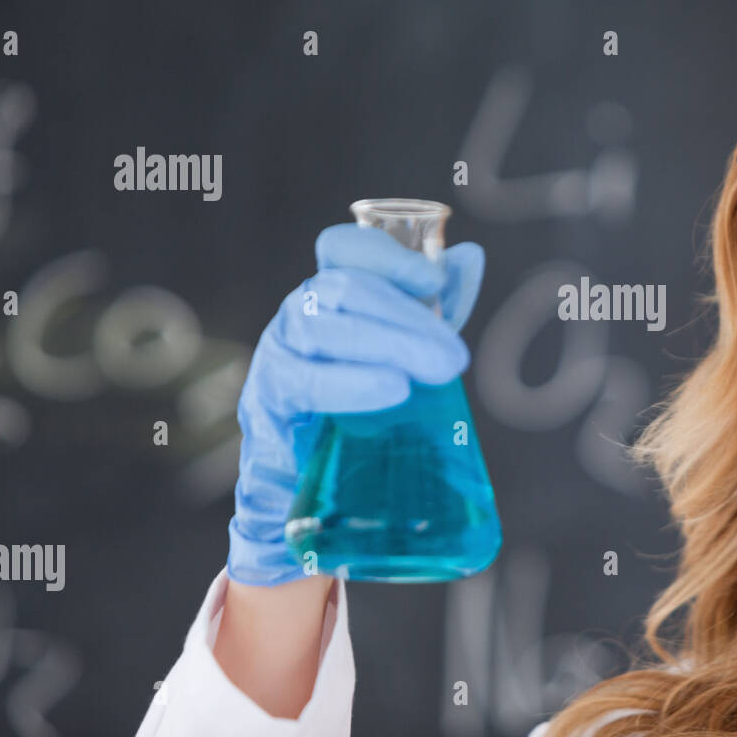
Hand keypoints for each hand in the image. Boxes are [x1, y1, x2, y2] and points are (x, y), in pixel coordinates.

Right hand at [226, 223, 484, 585]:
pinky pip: (300, 382)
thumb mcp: (409, 351)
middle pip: (342, 289)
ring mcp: (277, 354)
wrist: (326, 488)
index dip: (385, 255)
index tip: (435, 280)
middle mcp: (299, 315)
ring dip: (386, 345)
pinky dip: (348, 383)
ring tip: (436, 371)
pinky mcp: (266, 401)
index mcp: (331, 295)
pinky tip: (391, 389)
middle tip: (455, 357)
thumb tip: (469, 257)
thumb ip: (436, 306)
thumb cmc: (367, 408)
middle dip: (406, 317)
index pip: (341, 248)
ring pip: (320, 329)